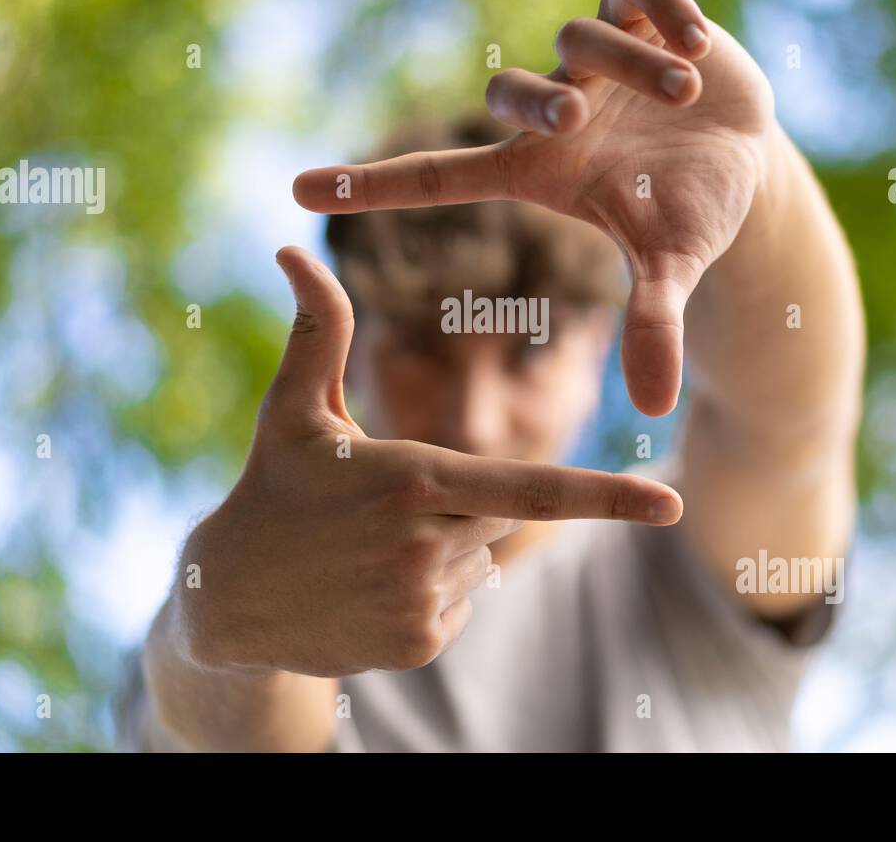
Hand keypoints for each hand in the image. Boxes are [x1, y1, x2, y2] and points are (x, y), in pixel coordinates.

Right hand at [175, 247, 683, 677]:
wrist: (225, 600)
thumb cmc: (270, 487)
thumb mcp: (294, 407)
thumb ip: (320, 329)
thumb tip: (294, 249)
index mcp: (414, 478)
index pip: (529, 489)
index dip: (606, 495)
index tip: (670, 503)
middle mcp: (426, 545)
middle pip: (498, 515)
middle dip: (461, 504)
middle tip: (386, 506)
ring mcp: (422, 603)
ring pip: (481, 560)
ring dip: (444, 548)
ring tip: (370, 547)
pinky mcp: (418, 647)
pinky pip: (462, 605)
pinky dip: (432, 590)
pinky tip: (372, 583)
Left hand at [292, 0, 775, 416]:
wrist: (741, 158)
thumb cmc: (686, 214)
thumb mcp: (670, 265)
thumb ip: (653, 325)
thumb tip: (656, 411)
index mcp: (539, 169)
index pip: (440, 175)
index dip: (372, 184)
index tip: (296, 190)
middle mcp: (559, 110)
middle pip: (513, 92)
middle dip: (536, 101)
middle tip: (576, 119)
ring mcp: (599, 59)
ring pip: (582, 37)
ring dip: (631, 64)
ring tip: (683, 96)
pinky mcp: (645, 13)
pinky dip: (662, 7)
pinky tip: (696, 44)